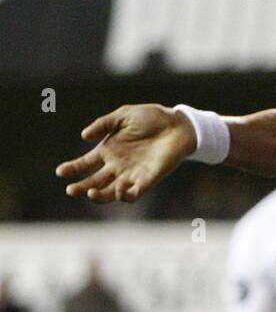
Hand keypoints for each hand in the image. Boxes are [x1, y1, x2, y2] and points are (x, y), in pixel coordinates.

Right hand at [55, 104, 196, 203]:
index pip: (85, 164)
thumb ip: (103, 124)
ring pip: (110, 193)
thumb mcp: (123, 116)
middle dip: (81, 188)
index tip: (61, 171)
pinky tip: (119, 190)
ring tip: (91, 192)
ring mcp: (132, 174)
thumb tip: (84, 136)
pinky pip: (133, 194)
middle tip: (71, 190)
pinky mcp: (148, 179)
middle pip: (94, 182)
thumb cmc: (152, 118)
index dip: (72, 169)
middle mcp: (117, 165)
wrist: (179, 124)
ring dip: (100, 196)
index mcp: (109, 150)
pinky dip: (124, 196)